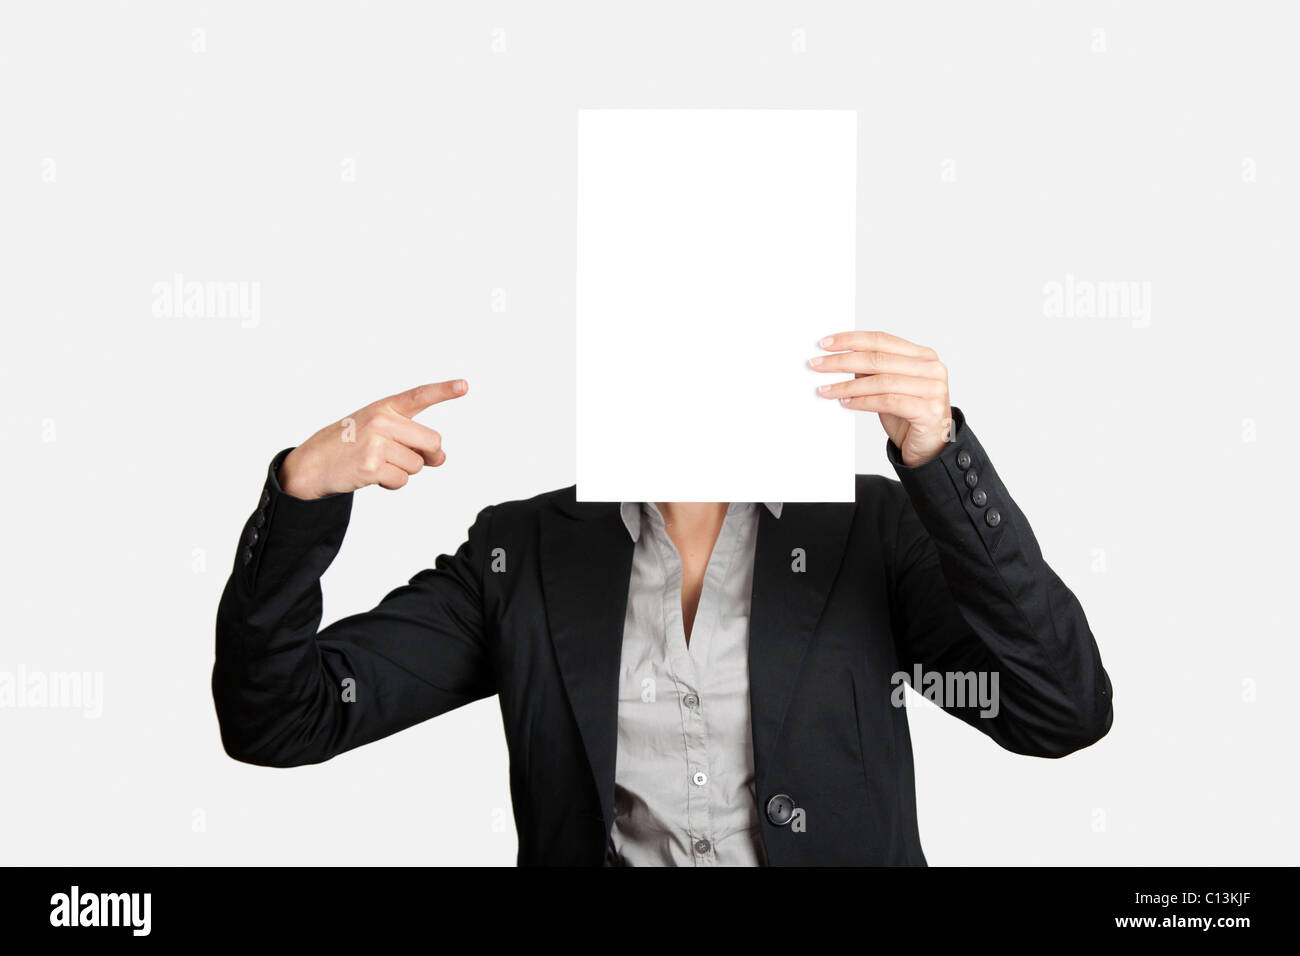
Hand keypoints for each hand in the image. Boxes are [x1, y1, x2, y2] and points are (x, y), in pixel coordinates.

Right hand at [277, 380, 466, 498]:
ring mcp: (375, 443)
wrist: (310, 465)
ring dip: (402, 471)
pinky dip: (391, 483)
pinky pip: (401, 481)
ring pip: (417, 465)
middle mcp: (381, 421)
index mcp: (383, 408)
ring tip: (376, 464)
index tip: (464, 385)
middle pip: (432, 442)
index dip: (444, 390)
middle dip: (427, 456)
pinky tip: (371, 475)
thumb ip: (409, 438)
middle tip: (407, 459)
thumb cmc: (346, 446)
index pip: (418, 396)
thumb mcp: (375, 431)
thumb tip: (442, 458)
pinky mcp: (371, 466)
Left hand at [810, 331, 951, 466]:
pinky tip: (846, 403)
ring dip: (848, 386)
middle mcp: (931, 368)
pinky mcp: (929, 411)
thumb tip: (838, 358)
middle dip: (842, 361)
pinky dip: (863, 401)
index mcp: (922, 355)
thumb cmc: (908, 415)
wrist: (930, 447)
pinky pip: (889, 401)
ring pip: (882, 381)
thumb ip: (872, 371)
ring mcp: (933, 389)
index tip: (826, 343)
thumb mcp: (888, 387)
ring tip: (826, 389)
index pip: (882, 340)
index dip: (851, 340)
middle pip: (879, 359)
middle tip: (818, 364)